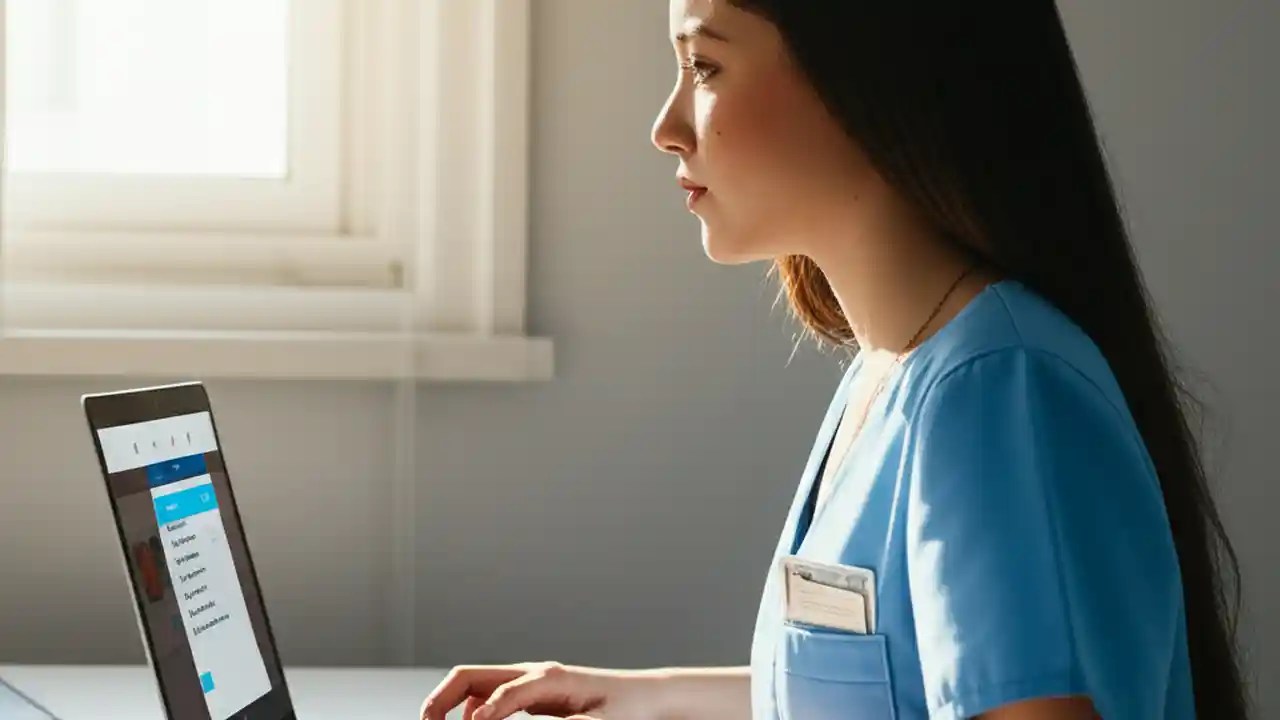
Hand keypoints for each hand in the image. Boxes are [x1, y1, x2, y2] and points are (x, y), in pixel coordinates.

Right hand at [420, 662, 660, 719]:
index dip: (484, 716)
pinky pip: (486, 697)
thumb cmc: (627, 708)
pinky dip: (467, 710)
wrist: (644, 697)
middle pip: (470, 676)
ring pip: (472, 684)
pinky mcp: (529, 693)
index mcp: (548, 678)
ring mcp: (527, 681)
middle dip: (440, 699)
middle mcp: (532, 673)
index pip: (503, 692)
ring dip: (448, 703)